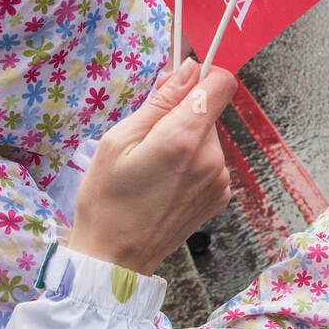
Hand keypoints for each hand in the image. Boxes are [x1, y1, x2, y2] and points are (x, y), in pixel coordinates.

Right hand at [69, 58, 237, 273]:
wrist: (114, 260)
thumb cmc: (106, 200)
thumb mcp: (118, 140)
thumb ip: (160, 102)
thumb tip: (189, 69)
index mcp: (184, 140)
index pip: (221, 84)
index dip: (202, 75)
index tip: (178, 84)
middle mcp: (212, 159)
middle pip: (209, 111)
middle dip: (182, 114)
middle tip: (146, 137)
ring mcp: (219, 180)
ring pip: (208, 137)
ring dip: (186, 141)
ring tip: (152, 167)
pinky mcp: (219, 197)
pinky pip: (210, 162)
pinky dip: (191, 163)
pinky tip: (165, 183)